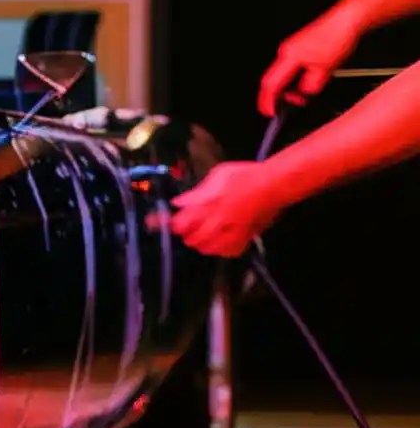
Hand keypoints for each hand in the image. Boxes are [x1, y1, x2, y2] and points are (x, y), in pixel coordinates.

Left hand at [168, 162, 291, 256]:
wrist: (274, 184)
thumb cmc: (244, 175)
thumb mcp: (217, 175)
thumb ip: (196, 192)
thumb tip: (178, 203)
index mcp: (208, 205)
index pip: (179, 222)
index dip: (165, 223)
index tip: (154, 223)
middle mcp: (217, 223)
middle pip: (190, 239)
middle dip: (185, 232)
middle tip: (186, 224)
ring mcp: (230, 233)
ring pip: (205, 248)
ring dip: (199, 241)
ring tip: (201, 231)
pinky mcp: (244, 240)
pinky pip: (225, 252)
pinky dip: (218, 248)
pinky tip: (218, 240)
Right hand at [258, 10, 361, 116]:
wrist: (348, 19)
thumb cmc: (337, 36)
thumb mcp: (326, 69)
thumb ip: (310, 86)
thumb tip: (304, 93)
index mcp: (289, 56)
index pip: (271, 84)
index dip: (268, 101)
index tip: (269, 112)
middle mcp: (287, 51)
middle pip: (273, 79)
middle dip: (276, 96)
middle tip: (286, 106)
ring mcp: (292, 47)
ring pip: (282, 73)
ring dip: (288, 87)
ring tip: (301, 95)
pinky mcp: (300, 46)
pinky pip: (290, 66)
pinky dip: (294, 78)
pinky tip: (305, 81)